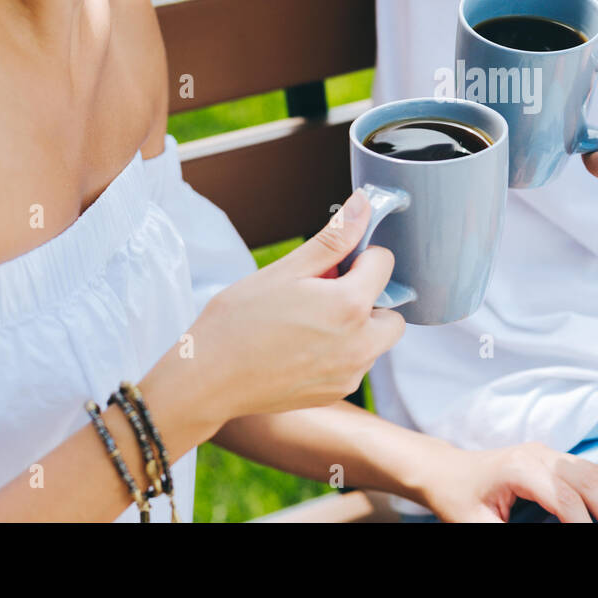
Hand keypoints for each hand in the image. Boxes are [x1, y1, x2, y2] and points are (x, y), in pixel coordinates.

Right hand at [191, 188, 405, 418]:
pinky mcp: (336, 393)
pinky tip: (301, 347)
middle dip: (368, 300)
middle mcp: (360, 345)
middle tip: (325, 296)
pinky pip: (355, 365)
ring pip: (375, 342)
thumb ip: (334, 239)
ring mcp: (349, 374)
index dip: (359, 257)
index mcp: (350, 306)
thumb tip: (366, 203)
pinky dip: (340, 353)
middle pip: (392, 313)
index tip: (330, 266)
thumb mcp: (286, 270)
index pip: (384, 264)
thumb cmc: (238, 321)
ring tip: (308, 322)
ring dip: (356, 328)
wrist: (206, 380)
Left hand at [418, 442, 597, 522]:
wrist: (445, 470)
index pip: (565, 498)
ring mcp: (550, 454)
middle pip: (590, 483)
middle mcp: (541, 456)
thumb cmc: (457, 499)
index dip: (586, 525)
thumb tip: (539, 536)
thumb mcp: (473, 524)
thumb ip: (502, 535)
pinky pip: (593, 469)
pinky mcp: (555, 459)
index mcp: (521, 469)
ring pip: (597, 474)